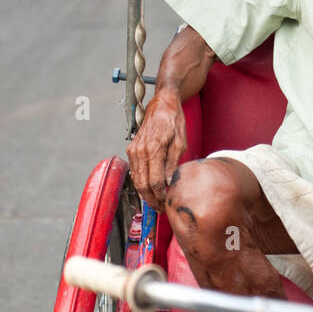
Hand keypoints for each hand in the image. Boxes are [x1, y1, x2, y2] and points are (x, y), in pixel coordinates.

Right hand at [125, 88, 187, 209]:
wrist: (162, 103)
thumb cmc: (174, 120)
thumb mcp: (180, 141)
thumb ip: (173, 163)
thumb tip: (169, 183)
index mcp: (154, 148)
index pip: (154, 181)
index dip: (161, 195)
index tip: (168, 201)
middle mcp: (140, 151)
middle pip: (142, 184)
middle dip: (152, 199)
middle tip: (162, 208)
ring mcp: (134, 150)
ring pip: (136, 180)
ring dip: (145, 194)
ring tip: (156, 202)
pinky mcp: (132, 149)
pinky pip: (135, 171)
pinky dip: (141, 183)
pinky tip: (150, 189)